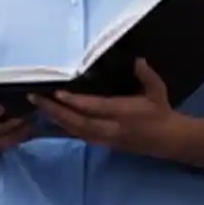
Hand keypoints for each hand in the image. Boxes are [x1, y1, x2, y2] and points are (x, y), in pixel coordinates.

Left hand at [30, 58, 182, 156]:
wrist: (168, 140)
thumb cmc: (160, 111)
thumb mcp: (157, 90)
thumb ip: (146, 75)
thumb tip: (137, 60)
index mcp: (124, 113)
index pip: (95, 108)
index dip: (76, 102)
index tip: (57, 92)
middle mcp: (112, 128)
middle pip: (79, 122)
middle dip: (55, 110)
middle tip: (35, 98)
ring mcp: (107, 138)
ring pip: (76, 131)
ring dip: (55, 119)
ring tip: (38, 105)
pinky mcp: (103, 144)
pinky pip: (79, 137)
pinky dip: (63, 128)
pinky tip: (49, 119)